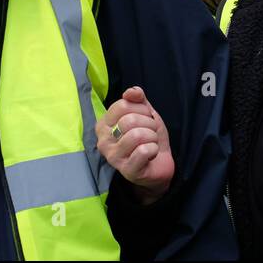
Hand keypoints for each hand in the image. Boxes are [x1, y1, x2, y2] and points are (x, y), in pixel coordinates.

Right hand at [97, 86, 173, 204]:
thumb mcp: (145, 113)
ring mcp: (112, 157)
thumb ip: (138, 99)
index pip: (122, 105)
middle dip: (149, 124)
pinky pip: (144, 151)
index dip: (141, 109)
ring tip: (150, 143)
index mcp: (104, 124)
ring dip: (152, 137)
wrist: (160, 162)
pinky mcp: (126, 170)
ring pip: (137, 135)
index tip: (144, 118)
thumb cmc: (148, 136)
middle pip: (130, 120)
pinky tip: (150, 155)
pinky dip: (154, 149)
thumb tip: (131, 91)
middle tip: (149, 133)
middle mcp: (103, 141)